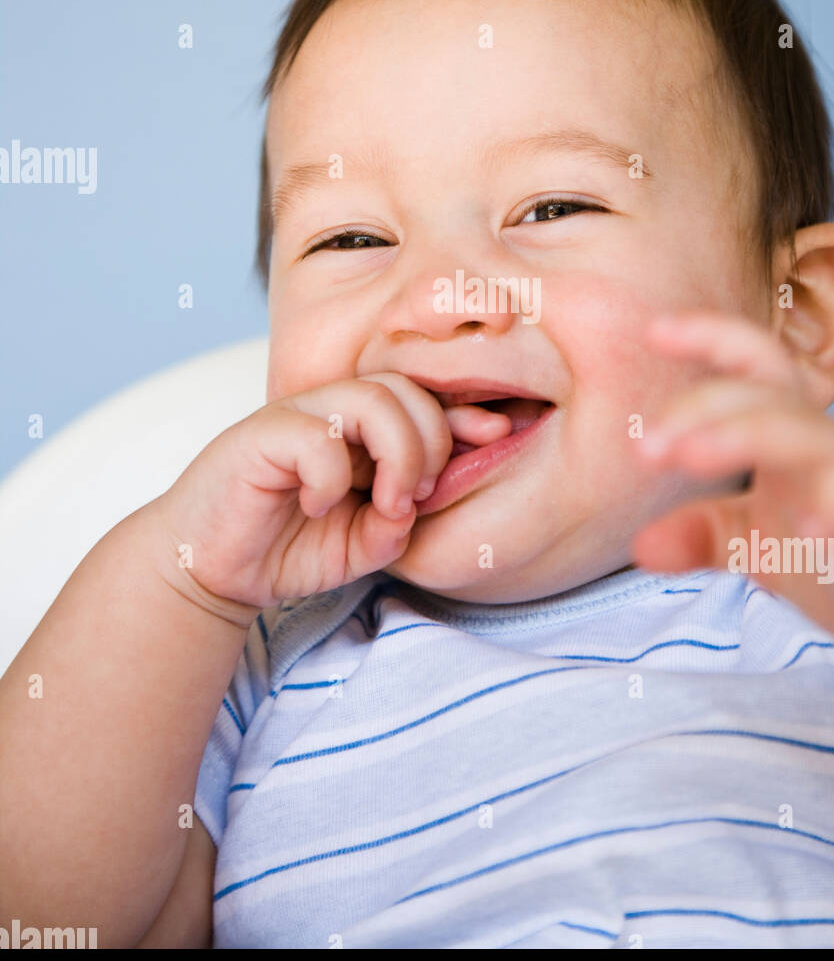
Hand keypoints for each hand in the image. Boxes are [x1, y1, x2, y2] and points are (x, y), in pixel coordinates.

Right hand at [149, 373, 510, 615]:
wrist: (210, 570)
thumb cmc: (283, 548)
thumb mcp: (359, 548)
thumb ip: (394, 528)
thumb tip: (415, 506)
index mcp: (362, 431)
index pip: (424, 400)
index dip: (463, 413)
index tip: (495, 436)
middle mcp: (332, 413)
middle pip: (406, 390)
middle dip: (431, 442)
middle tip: (415, 495)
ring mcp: (297, 418)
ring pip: (369, 398)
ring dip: (397, 451)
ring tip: (385, 500)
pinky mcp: (259, 435)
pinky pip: (315, 435)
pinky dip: (331, 476)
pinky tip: (317, 506)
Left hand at [632, 311, 833, 697]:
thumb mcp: (758, 548)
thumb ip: (703, 535)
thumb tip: (640, 542)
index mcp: (789, 439)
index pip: (754, 368)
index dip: (711, 338)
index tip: (653, 330)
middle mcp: (826, 446)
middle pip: (768, 396)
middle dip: (702, 408)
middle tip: (645, 445)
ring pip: (812, 434)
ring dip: (746, 435)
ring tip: (689, 455)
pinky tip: (805, 532)